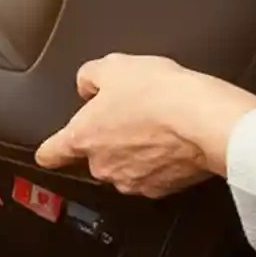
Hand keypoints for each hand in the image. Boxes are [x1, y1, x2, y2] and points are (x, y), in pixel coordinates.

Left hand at [35, 54, 255, 197]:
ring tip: (156, 126)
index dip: (50, 150)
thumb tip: (88, 85)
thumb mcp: (116, 66)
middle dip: (108, 140)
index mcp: (83, 137)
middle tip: (131, 115)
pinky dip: (159, 162)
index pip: (50, 154)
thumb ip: (90, 76)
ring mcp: (131, 181)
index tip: (51, 151)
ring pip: (124, 167)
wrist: (206, 122)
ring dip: (135, 152)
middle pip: (95, 156)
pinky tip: (172, 141)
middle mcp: (102, 166)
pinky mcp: (160, 189)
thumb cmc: (161, 95)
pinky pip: (153, 175)